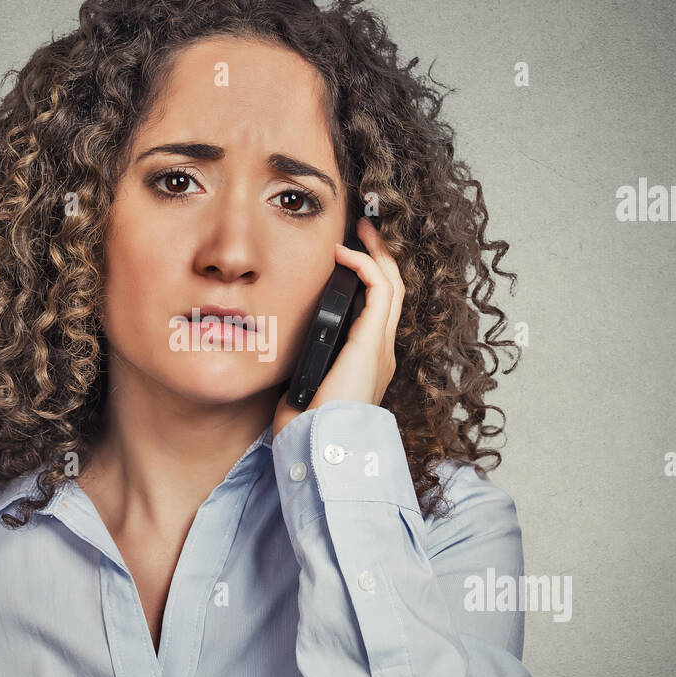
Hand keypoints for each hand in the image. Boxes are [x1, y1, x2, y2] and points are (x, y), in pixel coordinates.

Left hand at [273, 216, 403, 439]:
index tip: (346, 256)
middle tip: (363, 230)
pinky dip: (365, 266)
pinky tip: (344, 254)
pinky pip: (381, 290)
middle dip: (379, 256)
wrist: (321, 447)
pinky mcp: (372, 342)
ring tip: (362, 229)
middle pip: (391, 292)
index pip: (376, 311)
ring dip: (377, 253)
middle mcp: (379, 352)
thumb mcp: (302, 390)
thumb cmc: (307, 428)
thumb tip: (282, 357)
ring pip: (393, 285)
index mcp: (365, 364)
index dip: (367, 280)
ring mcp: (380, 346)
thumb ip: (301, 371)